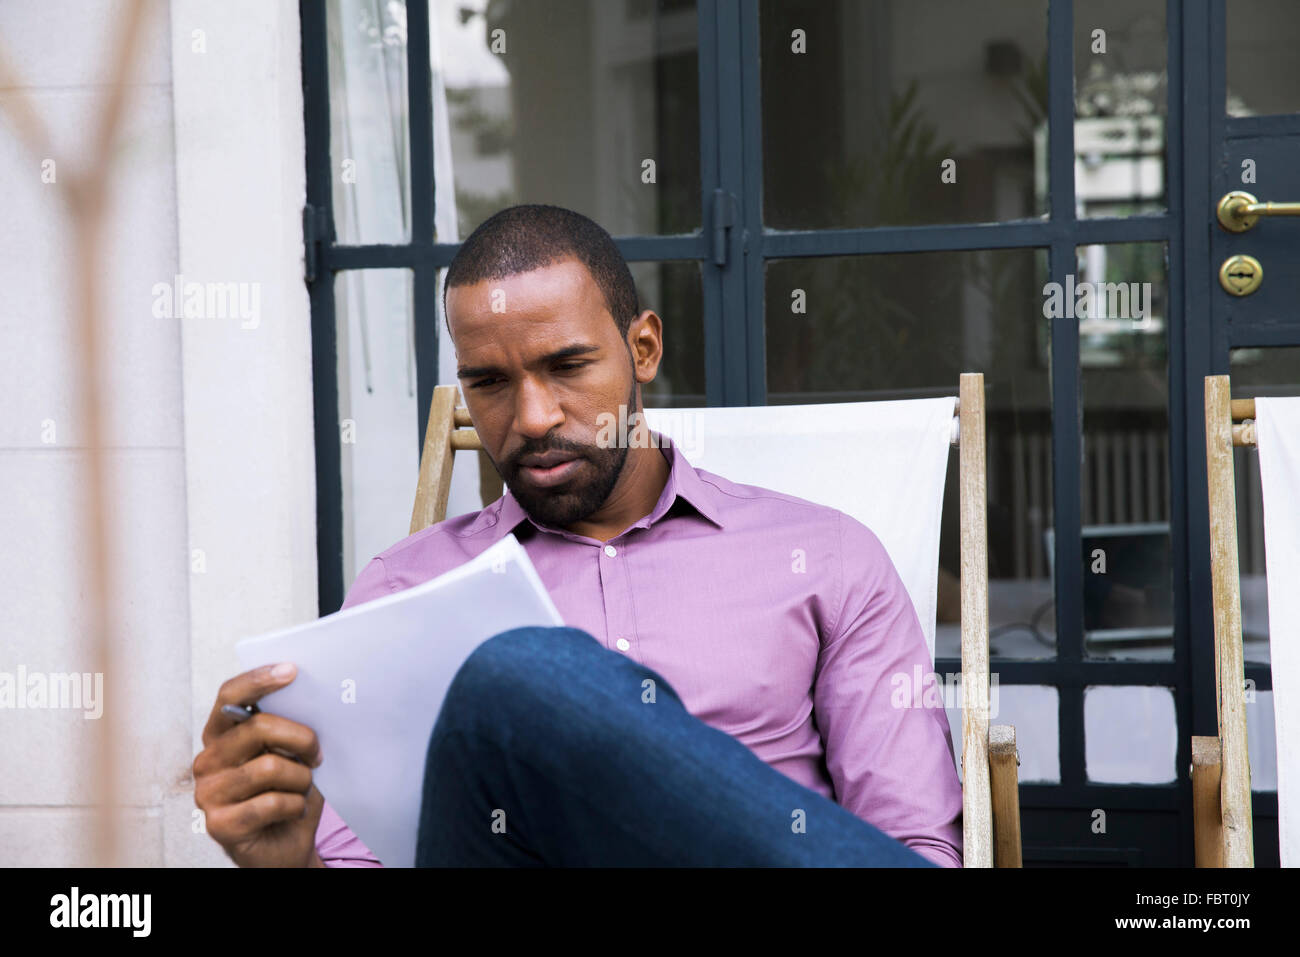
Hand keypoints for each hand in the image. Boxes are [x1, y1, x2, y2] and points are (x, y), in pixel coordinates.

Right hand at [194, 663, 324, 867]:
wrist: (285, 847)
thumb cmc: (287, 794)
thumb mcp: (291, 755)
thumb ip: (288, 728)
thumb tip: (312, 699)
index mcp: (221, 736)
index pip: (229, 695)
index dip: (258, 679)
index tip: (292, 670)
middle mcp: (207, 761)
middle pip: (257, 727)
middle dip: (300, 737)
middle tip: (318, 753)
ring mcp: (208, 793)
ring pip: (269, 767)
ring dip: (300, 779)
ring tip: (303, 788)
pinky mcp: (219, 825)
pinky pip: (271, 803)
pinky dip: (294, 805)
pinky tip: (293, 810)